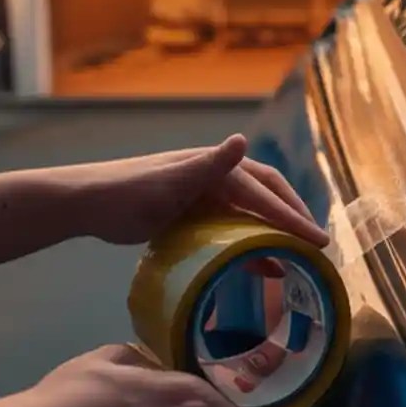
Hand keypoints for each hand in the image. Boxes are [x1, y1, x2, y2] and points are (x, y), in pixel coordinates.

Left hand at [68, 134, 327, 246]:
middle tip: (317, 247)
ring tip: (297, 257)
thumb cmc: (124, 193)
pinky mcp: (193, 213)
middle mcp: (216, 176)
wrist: (86, 203)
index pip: (265, 194)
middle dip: (293, 219)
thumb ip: (207, 165)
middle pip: (267, 196)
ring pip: (252, 212)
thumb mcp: (168, 181)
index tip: (319, 242)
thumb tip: (241, 142)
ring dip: (275, 231)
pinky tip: (260, 264)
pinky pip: (233, 226)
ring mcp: (205, 194)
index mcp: (216, 168)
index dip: (293, 217)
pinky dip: (250, 242)